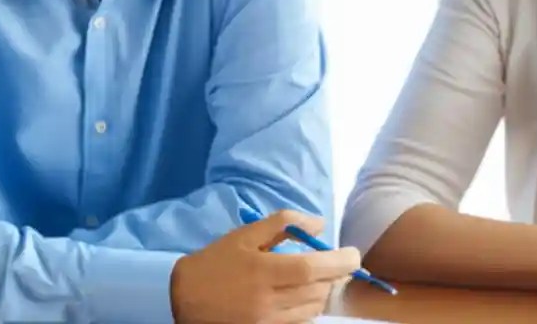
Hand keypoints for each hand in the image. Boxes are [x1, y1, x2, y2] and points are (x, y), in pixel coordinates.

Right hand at [171, 209, 360, 323]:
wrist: (182, 298)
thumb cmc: (216, 262)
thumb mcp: (245, 235)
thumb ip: (283, 224)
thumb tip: (320, 223)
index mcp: (263, 271)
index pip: (314, 268)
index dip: (340, 261)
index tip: (354, 255)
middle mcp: (268, 300)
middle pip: (318, 290)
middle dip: (331, 275)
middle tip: (329, 263)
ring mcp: (267, 322)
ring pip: (312, 309)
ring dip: (320, 292)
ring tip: (309, 279)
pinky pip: (300, 323)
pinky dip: (307, 309)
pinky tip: (297, 297)